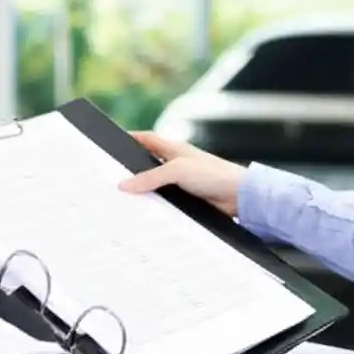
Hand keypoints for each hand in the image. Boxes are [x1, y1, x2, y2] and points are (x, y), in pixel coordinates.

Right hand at [119, 131, 246, 217]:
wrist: (240, 197)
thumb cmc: (215, 174)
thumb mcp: (177, 170)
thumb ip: (150, 177)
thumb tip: (125, 184)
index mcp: (174, 149)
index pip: (146, 140)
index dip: (131, 139)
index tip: (114, 144)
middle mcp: (176, 164)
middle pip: (148, 164)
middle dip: (132, 170)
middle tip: (113, 177)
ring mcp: (181, 182)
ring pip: (155, 186)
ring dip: (144, 192)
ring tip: (125, 200)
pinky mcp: (186, 199)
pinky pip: (165, 202)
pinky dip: (156, 206)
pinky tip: (147, 213)